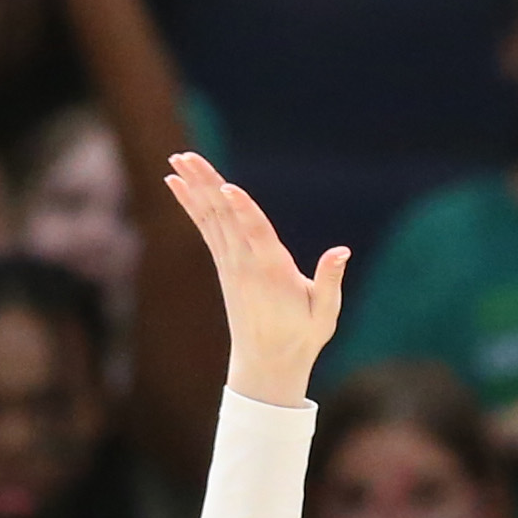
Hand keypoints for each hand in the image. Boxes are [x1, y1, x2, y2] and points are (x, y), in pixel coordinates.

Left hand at [165, 152, 346, 407]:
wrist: (266, 362)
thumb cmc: (302, 335)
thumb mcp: (325, 313)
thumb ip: (330, 280)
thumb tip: (342, 251)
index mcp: (273, 272)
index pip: (257, 235)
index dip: (243, 210)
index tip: (228, 187)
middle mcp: (246, 263)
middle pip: (225, 217)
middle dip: (207, 185)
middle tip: (187, 156)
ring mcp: (231, 263)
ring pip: (211, 216)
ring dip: (195, 186)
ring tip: (178, 158)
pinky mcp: (224, 263)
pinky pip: (204, 226)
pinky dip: (190, 203)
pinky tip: (176, 182)